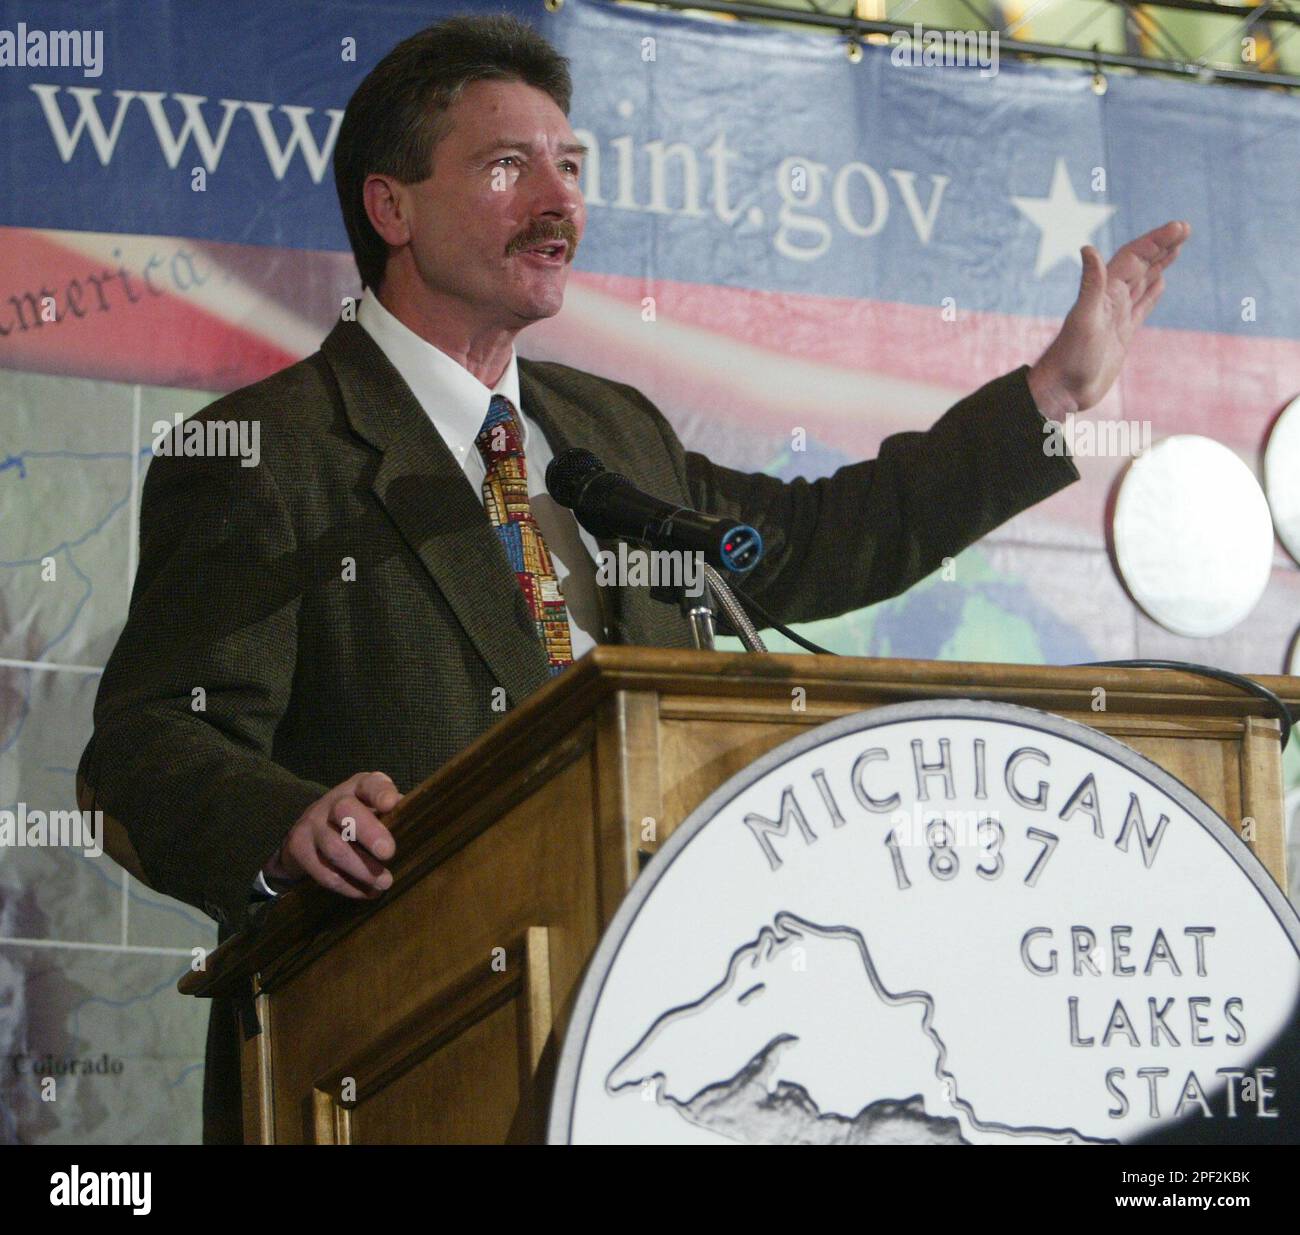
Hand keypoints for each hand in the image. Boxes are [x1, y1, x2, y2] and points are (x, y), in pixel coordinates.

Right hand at [263, 771, 400, 899]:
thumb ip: (396, 815)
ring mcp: (312, 824)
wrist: (311, 829)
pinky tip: (366, 893)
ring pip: (334, 847)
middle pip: (346, 812)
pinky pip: (323, 871)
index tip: (391, 804)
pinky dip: (348, 886)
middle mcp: (333, 801)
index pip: (369, 784)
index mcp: (358, 788)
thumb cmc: (359, 819)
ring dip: (362, 869)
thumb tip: (419, 829)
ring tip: (385, 883)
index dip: (379, 793)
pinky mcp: (299, 848)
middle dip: (369, 832)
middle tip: (389, 853)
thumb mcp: (376, 809)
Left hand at [1027, 219, 1190, 418]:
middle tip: (1185, 229)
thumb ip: (1090, 284)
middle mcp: (1111, 300)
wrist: (1063, 391)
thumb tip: (1087, 248)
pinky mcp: (1122, 334)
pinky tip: (1160, 284)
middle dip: (1161, 246)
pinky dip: (1152, 293)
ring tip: (1177, 248)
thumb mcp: (1084, 319)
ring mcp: (1117, 317)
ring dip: (1158, 265)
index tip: (1180, 227)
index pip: (1134, 257)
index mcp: (1105, 292)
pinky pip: (1141, 307)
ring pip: (1142, 283)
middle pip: (1140, 265)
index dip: (1156, 241)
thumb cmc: (1070, 358)